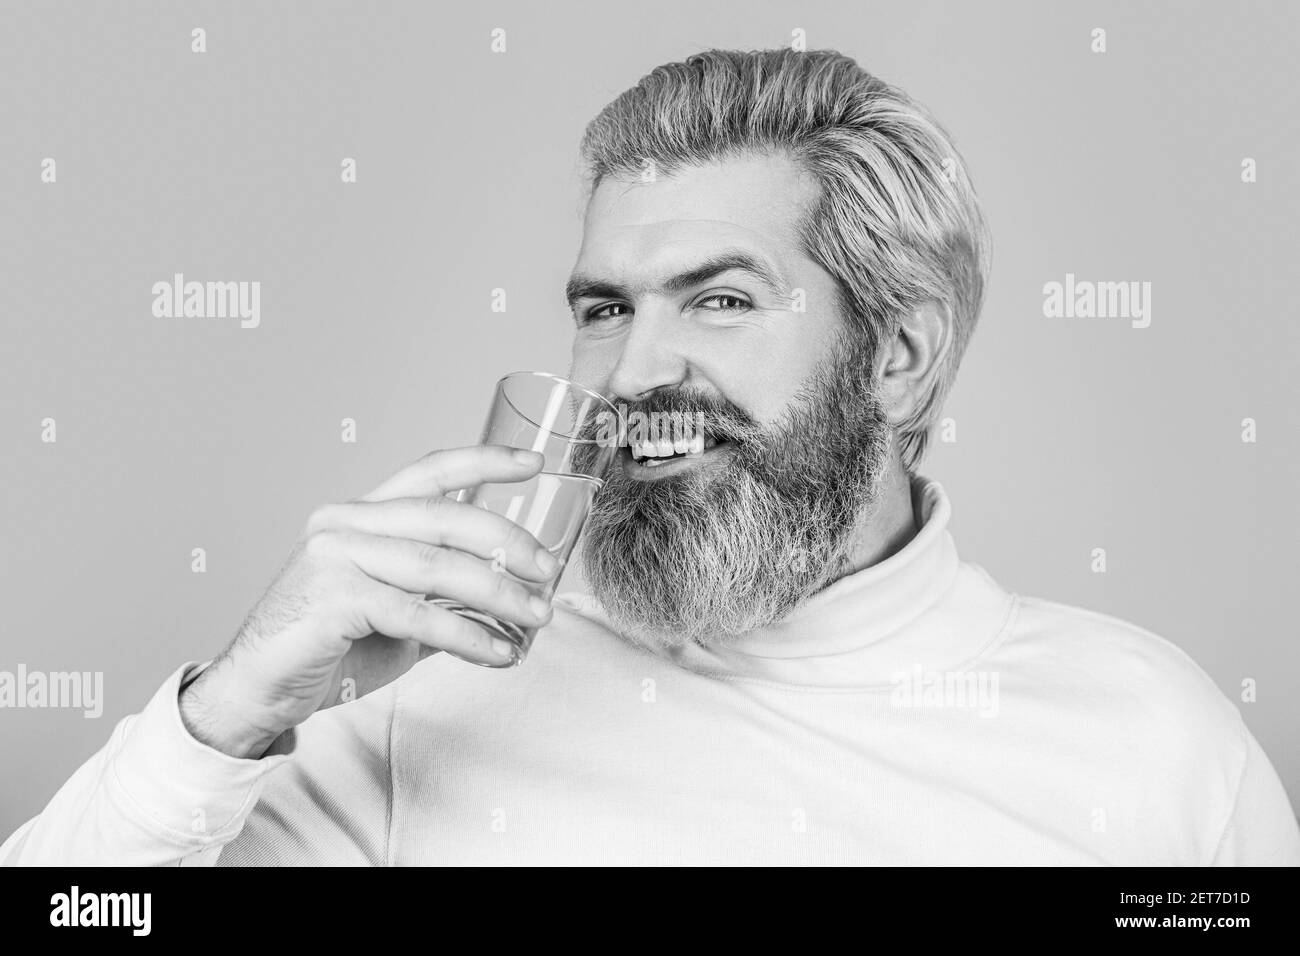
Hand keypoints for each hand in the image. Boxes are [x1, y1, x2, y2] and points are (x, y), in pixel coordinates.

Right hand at [179, 445, 560, 757]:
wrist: (258, 691)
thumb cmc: (327, 649)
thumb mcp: (396, 613)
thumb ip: (441, 596)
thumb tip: (509, 601)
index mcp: (361, 516)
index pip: (429, 472)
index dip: (483, 461)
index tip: (533, 461)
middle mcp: (345, 524)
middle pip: (445, 517)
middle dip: (507, 541)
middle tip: (547, 570)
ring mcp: (335, 558)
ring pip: (438, 566)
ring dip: (498, 594)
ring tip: (536, 617)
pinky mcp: (332, 600)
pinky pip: (417, 615)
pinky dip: (467, 636)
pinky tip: (497, 652)